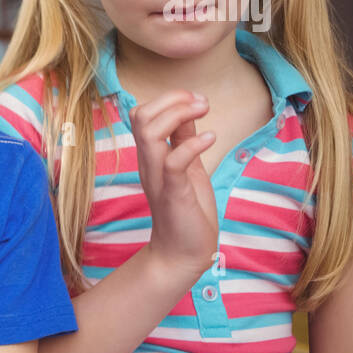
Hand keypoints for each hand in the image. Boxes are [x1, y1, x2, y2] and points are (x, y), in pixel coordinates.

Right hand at [127, 90, 218, 280]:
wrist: (183, 252)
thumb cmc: (188, 211)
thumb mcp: (188, 167)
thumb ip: (184, 140)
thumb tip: (188, 111)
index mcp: (150, 155)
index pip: (143, 113)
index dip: (169, 99)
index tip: (197, 101)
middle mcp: (148, 163)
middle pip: (140, 116)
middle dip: (172, 100)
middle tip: (201, 103)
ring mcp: (158, 177)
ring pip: (149, 133)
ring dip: (179, 114)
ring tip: (205, 112)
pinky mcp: (172, 193)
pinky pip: (174, 161)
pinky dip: (193, 144)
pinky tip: (212, 139)